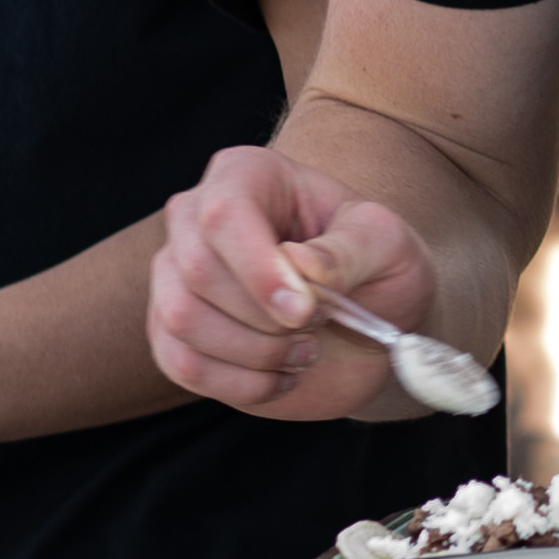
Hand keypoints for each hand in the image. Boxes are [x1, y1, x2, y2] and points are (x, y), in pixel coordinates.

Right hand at [148, 143, 438, 418]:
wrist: (365, 318)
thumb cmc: (372, 265)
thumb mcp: (386, 243)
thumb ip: (351, 250)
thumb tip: (304, 265)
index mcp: (246, 175)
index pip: (225, 214)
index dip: (259, 269)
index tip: (305, 310)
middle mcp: (195, 217)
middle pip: (198, 270)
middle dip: (265, 316)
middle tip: (318, 323)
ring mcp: (175, 275)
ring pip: (182, 319)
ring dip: (255, 352)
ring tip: (305, 348)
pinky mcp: (172, 331)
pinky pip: (182, 364)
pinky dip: (242, 383)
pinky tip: (281, 375)